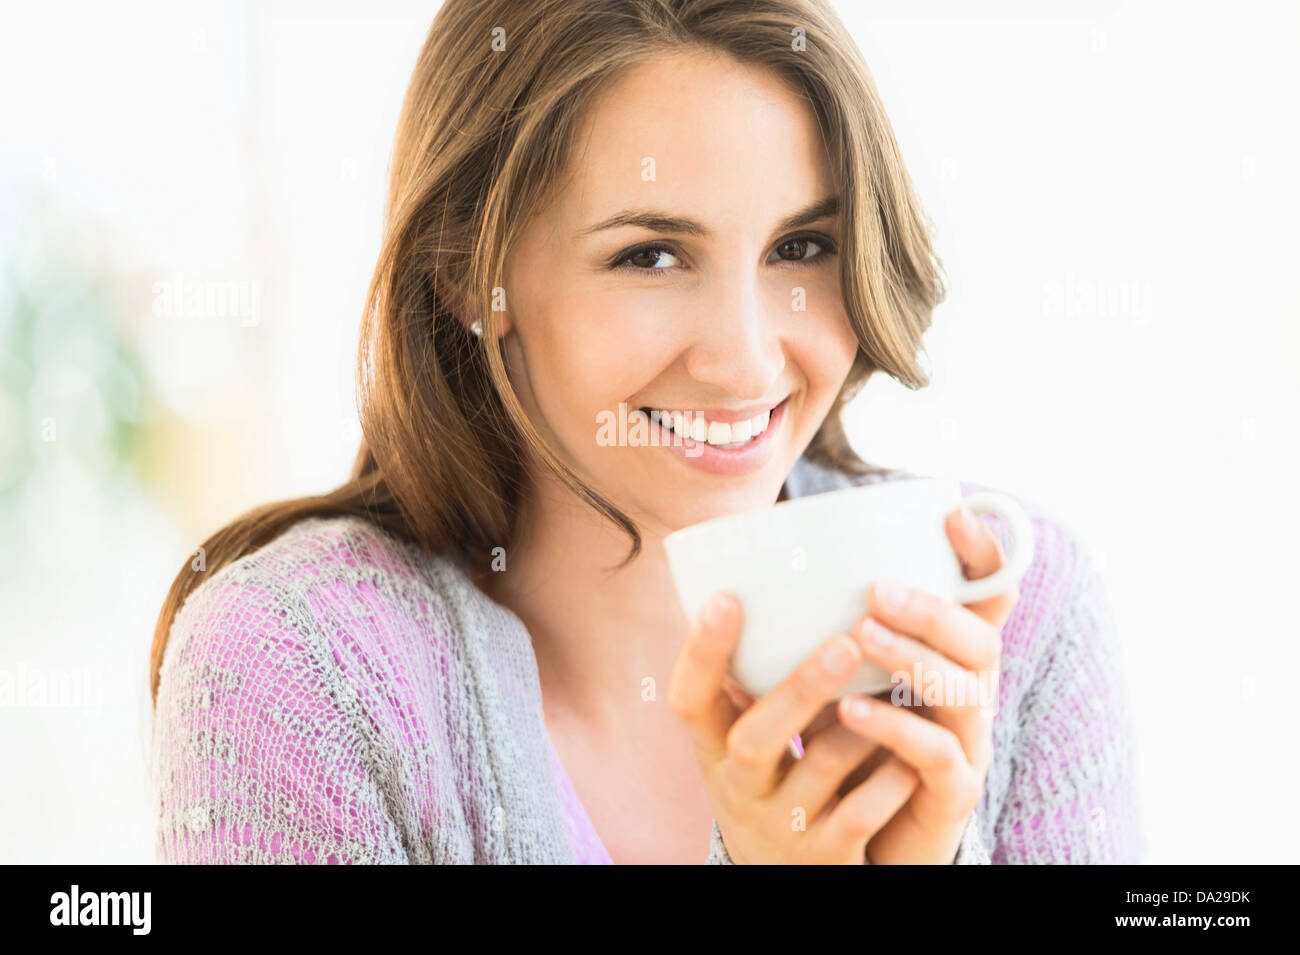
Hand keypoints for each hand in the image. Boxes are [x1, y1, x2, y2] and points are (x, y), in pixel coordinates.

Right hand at [668, 593, 920, 863]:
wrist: (786, 879)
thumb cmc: (774, 785)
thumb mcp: (747, 744)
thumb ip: (753, 690)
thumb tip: (766, 590)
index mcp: (714, 750)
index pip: (689, 701)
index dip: (701, 653)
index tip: (725, 598)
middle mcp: (738, 789)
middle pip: (754, 739)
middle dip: (800, 689)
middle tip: (846, 641)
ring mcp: (782, 826)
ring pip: (820, 769)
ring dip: (862, 726)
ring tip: (897, 685)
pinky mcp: (827, 856)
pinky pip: (862, 813)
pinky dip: (888, 779)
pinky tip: (912, 752)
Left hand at [837, 505, 1020, 863]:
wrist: (868, 840)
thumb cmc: (851, 748)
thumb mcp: (839, 682)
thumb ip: (815, 638)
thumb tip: (738, 589)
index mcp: (948, 657)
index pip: (987, 598)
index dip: (982, 556)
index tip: (951, 515)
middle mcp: (968, 694)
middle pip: (981, 640)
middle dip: (932, 607)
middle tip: (875, 589)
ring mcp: (967, 743)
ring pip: (966, 691)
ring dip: (914, 657)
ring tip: (862, 634)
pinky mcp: (952, 792)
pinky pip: (938, 755)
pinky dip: (896, 729)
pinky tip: (854, 710)